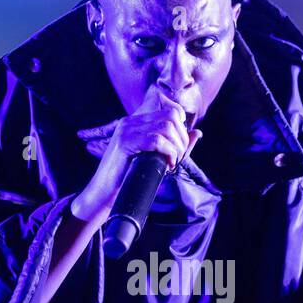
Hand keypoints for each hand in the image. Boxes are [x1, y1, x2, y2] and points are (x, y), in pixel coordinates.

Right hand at [71, 83, 200, 223]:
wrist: (104, 193)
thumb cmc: (129, 178)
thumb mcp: (155, 158)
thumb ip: (175, 144)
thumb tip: (198, 132)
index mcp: (136, 121)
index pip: (169, 109)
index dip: (182, 125)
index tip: (180, 145)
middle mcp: (131, 121)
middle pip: (171, 116)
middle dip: (182, 138)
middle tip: (178, 158)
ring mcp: (126, 130)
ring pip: (166, 127)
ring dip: (176, 147)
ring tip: (172, 162)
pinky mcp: (124, 143)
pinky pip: (156, 140)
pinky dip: (168, 153)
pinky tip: (167, 165)